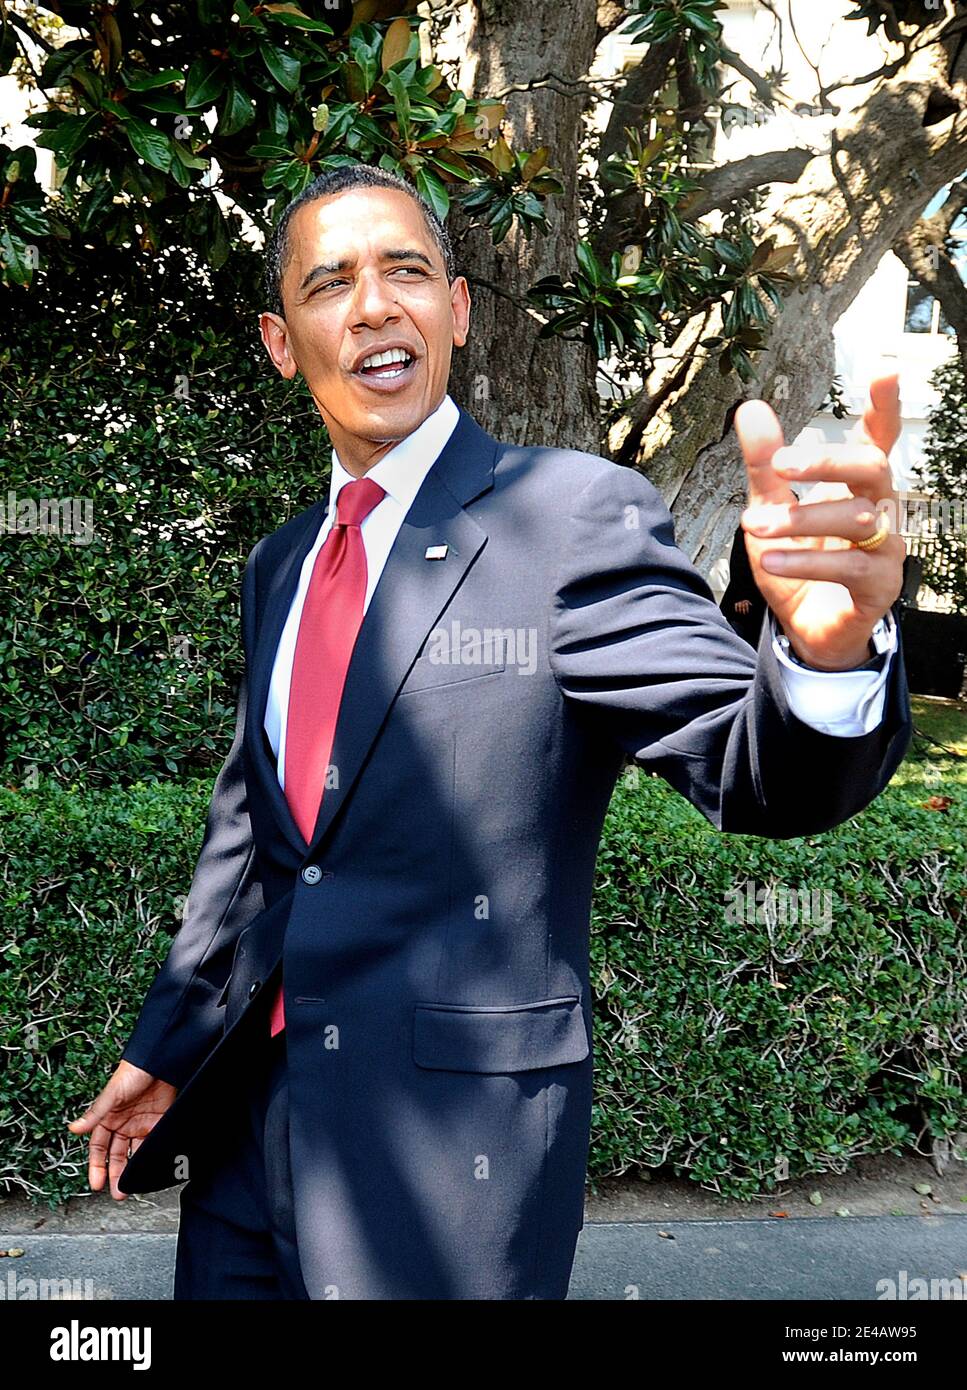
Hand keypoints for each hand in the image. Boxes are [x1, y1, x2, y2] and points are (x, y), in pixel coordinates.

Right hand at [67, 1061, 177, 1199]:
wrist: (160, 1061)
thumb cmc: (132, 1071)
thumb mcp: (111, 1095)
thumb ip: (95, 1114)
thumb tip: (74, 1128)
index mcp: (108, 1118)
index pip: (99, 1148)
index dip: (96, 1166)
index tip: (96, 1184)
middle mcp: (123, 1123)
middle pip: (117, 1155)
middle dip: (116, 1174)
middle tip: (117, 1192)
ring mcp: (141, 1123)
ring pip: (135, 1153)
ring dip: (133, 1169)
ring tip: (132, 1186)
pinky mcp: (158, 1122)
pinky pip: (153, 1143)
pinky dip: (151, 1156)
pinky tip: (150, 1167)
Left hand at [733, 373, 905, 669]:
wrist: (805, 630)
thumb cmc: (798, 563)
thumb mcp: (769, 509)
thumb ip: (763, 465)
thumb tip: (750, 407)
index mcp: (855, 486)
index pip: (877, 438)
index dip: (884, 406)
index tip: (884, 369)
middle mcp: (879, 510)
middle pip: (872, 466)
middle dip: (827, 461)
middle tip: (781, 464)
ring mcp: (884, 548)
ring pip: (855, 518)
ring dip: (799, 520)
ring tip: (754, 526)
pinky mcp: (879, 586)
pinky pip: (849, 567)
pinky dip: (806, 562)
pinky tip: (771, 561)